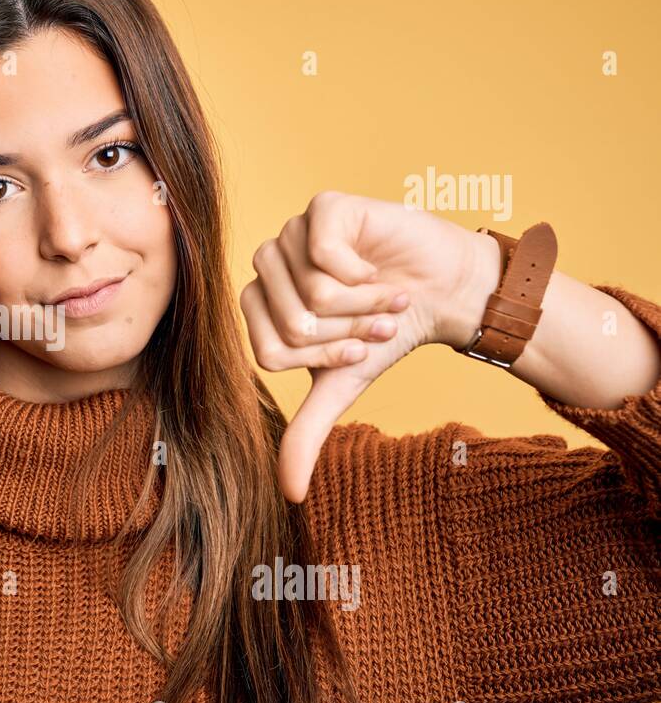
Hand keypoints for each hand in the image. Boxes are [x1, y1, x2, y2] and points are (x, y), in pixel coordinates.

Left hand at [240, 191, 494, 502]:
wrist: (443, 292)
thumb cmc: (387, 335)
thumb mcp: (344, 387)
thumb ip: (308, 433)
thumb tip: (289, 493)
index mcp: (260, 306)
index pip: (272, 352)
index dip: (324, 358)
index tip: (358, 348)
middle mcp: (268, 267)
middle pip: (290, 326)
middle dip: (346, 335)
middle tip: (377, 322)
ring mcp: (291, 233)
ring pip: (310, 294)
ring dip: (361, 307)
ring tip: (383, 296)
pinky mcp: (323, 208)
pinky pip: (325, 256)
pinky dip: (364, 276)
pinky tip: (378, 267)